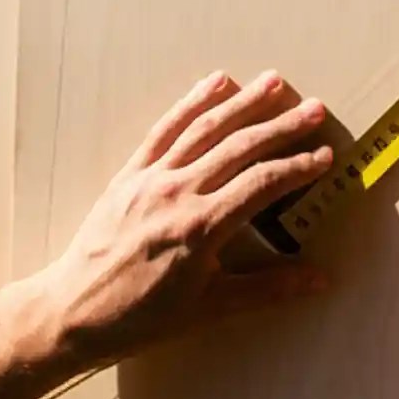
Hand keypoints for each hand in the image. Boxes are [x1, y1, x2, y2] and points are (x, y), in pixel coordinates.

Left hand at [37, 70, 331, 366]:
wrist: (73, 310)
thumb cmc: (141, 317)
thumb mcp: (210, 308)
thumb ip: (268, 289)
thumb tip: (320, 280)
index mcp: (201, 227)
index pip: (263, 185)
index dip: (298, 167)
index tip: (325, 156)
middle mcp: (178, 192)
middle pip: (240, 147)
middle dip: (282, 126)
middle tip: (316, 108)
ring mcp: (151, 178)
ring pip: (206, 129)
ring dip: (244, 102)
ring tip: (275, 81)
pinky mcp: (130, 172)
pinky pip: (165, 129)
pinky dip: (192, 102)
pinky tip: (215, 83)